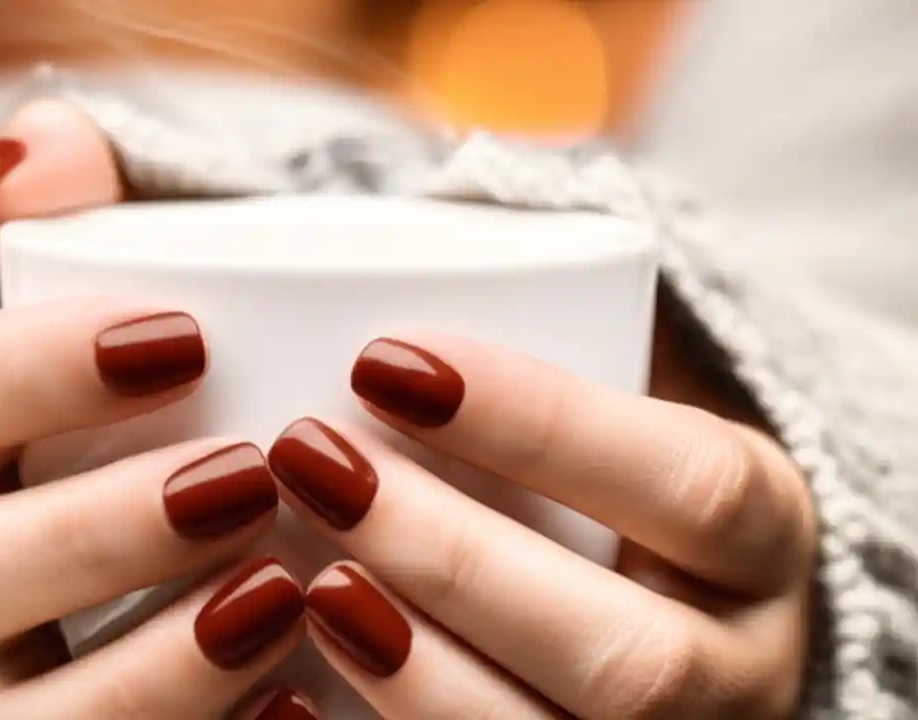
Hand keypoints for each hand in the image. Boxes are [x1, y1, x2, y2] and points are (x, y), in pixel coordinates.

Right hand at [0, 98, 317, 719]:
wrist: (272, 469)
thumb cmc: (208, 349)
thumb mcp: (158, 247)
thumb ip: (79, 179)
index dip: (35, 369)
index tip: (185, 336)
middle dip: (100, 528)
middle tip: (251, 475)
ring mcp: (27, 671)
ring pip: (26, 711)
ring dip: (151, 666)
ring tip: (289, 596)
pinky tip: (303, 699)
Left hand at [268, 332, 814, 718]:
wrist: (645, 593)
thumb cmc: (592, 466)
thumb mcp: (611, 390)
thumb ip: (547, 318)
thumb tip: (381, 226)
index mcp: (763, 531)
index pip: (691, 484)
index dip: (538, 424)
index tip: (383, 361)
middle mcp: (743, 663)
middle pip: (632, 656)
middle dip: (456, 563)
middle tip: (315, 466)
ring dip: (419, 671)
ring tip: (309, 581)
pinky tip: (310, 679)